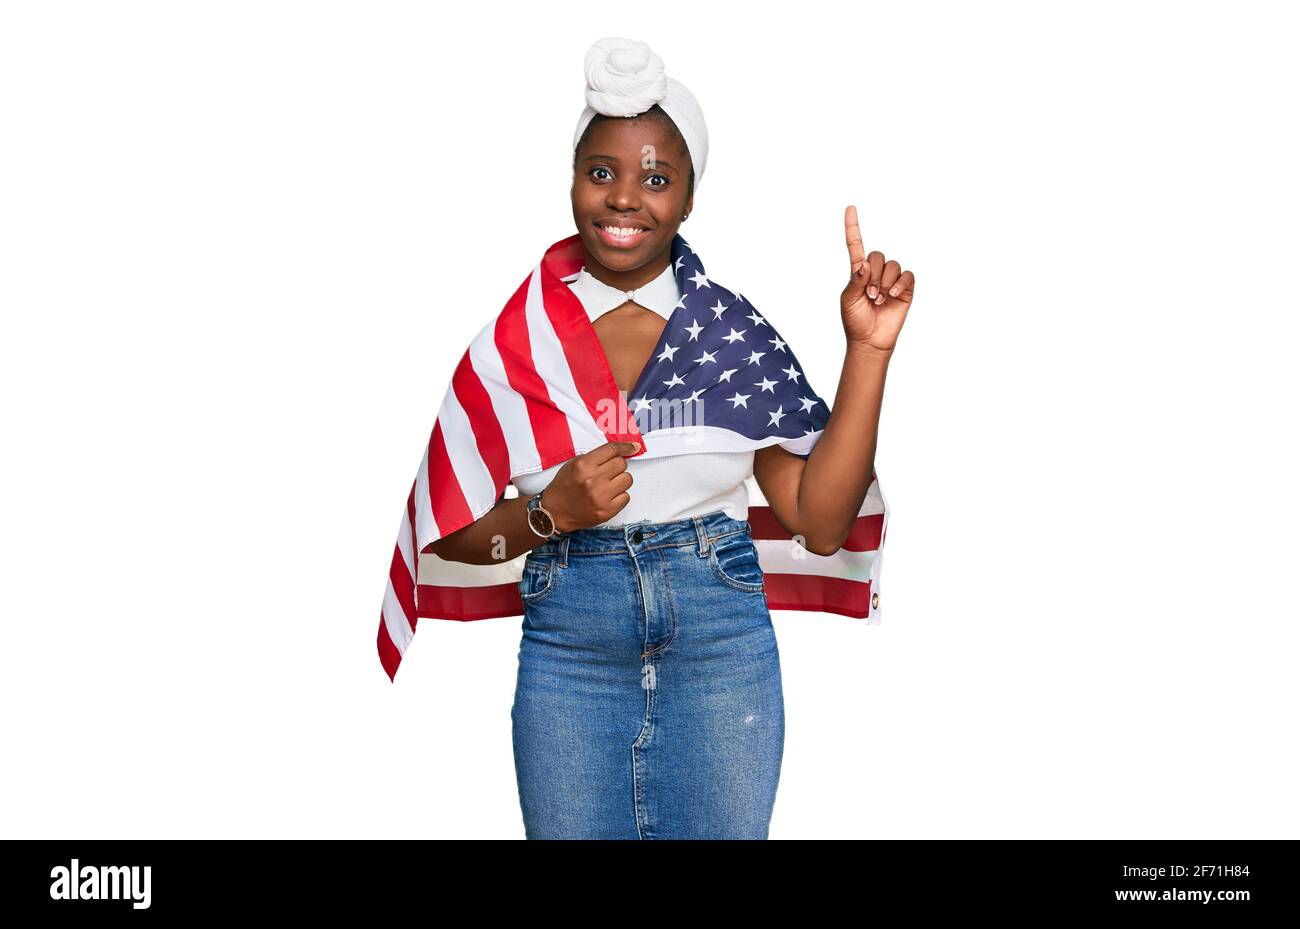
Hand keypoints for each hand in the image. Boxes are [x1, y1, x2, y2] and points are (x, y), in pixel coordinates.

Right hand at [538, 440, 638, 531]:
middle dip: (617, 466)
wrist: (555, 512)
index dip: (625, 447)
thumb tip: (619, 452)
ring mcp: (601, 497)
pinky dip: (620, 495)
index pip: (612, 450)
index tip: (633, 447)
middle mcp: (593, 480)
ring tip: (608, 485)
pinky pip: (626, 497)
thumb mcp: (573, 464)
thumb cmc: (563, 487)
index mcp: (584, 465)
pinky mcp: (607, 511)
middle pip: (622, 464)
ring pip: (627, 479)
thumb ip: (595, 457)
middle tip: (608, 472)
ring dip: (620, 480)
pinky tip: (608, 496)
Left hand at [839, 204, 915, 352]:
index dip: (853, 227)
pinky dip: (899, 284)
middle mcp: (876, 272)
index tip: (850, 208)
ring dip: (885, 282)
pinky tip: (891, 296)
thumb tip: (863, 264)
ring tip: (879, 299)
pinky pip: (907, 275)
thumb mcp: (848, 299)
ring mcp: (891, 280)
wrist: (869, 340)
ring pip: (893, 265)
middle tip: (870, 295)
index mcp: (858, 272)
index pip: (856, 245)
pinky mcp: (905, 289)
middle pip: (878, 255)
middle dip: (873, 275)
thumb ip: (855, 280)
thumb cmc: (855, 320)